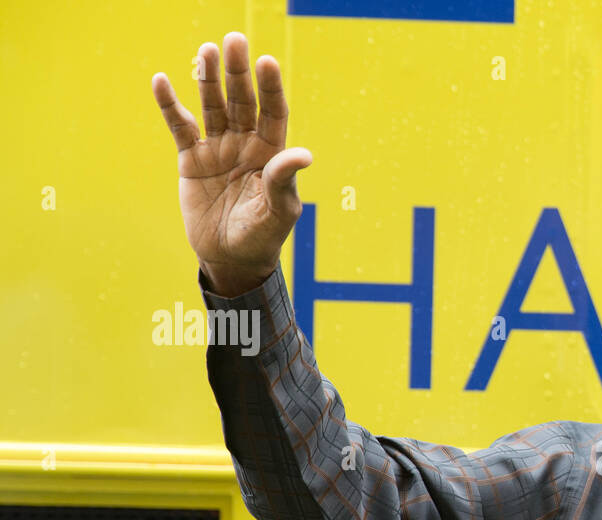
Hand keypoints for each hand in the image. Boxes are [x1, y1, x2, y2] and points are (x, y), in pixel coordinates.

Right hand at [152, 31, 311, 295]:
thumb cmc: (263, 237)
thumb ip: (285, 181)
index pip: (273, 113)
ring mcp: (218, 148)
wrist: (231, 259)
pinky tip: (162, 80)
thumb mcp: (279, 212)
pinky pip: (180, 126)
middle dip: (238, 72)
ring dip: (208, 79)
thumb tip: (303, 155)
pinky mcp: (191, 159)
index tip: (268, 62)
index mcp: (272, 153)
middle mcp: (246, 144)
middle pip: (242, 101)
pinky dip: (170, 105)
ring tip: (206, 50)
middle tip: (234, 41)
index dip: (270, 88)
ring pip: (213, 106)